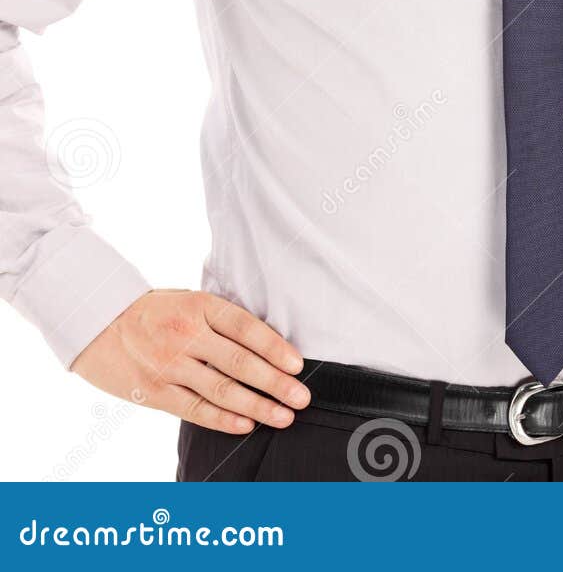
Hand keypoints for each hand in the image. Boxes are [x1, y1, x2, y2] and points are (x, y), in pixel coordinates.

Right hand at [70, 290, 310, 434]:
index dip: (274, 347)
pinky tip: (246, 425)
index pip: (246, 328)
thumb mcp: (188, 300)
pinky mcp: (154, 392)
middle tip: (302, 397)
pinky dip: (223, 419)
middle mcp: (186, 334)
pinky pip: (194, 409)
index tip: (298, 364)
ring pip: (221, 390)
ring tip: (283, 416)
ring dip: (257, 406)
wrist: (97, 322)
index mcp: (199, 305)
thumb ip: (219, 320)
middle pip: (239, 362)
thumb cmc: (153, 311)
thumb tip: (265, 344)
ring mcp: (169, 365)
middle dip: (275, 383)